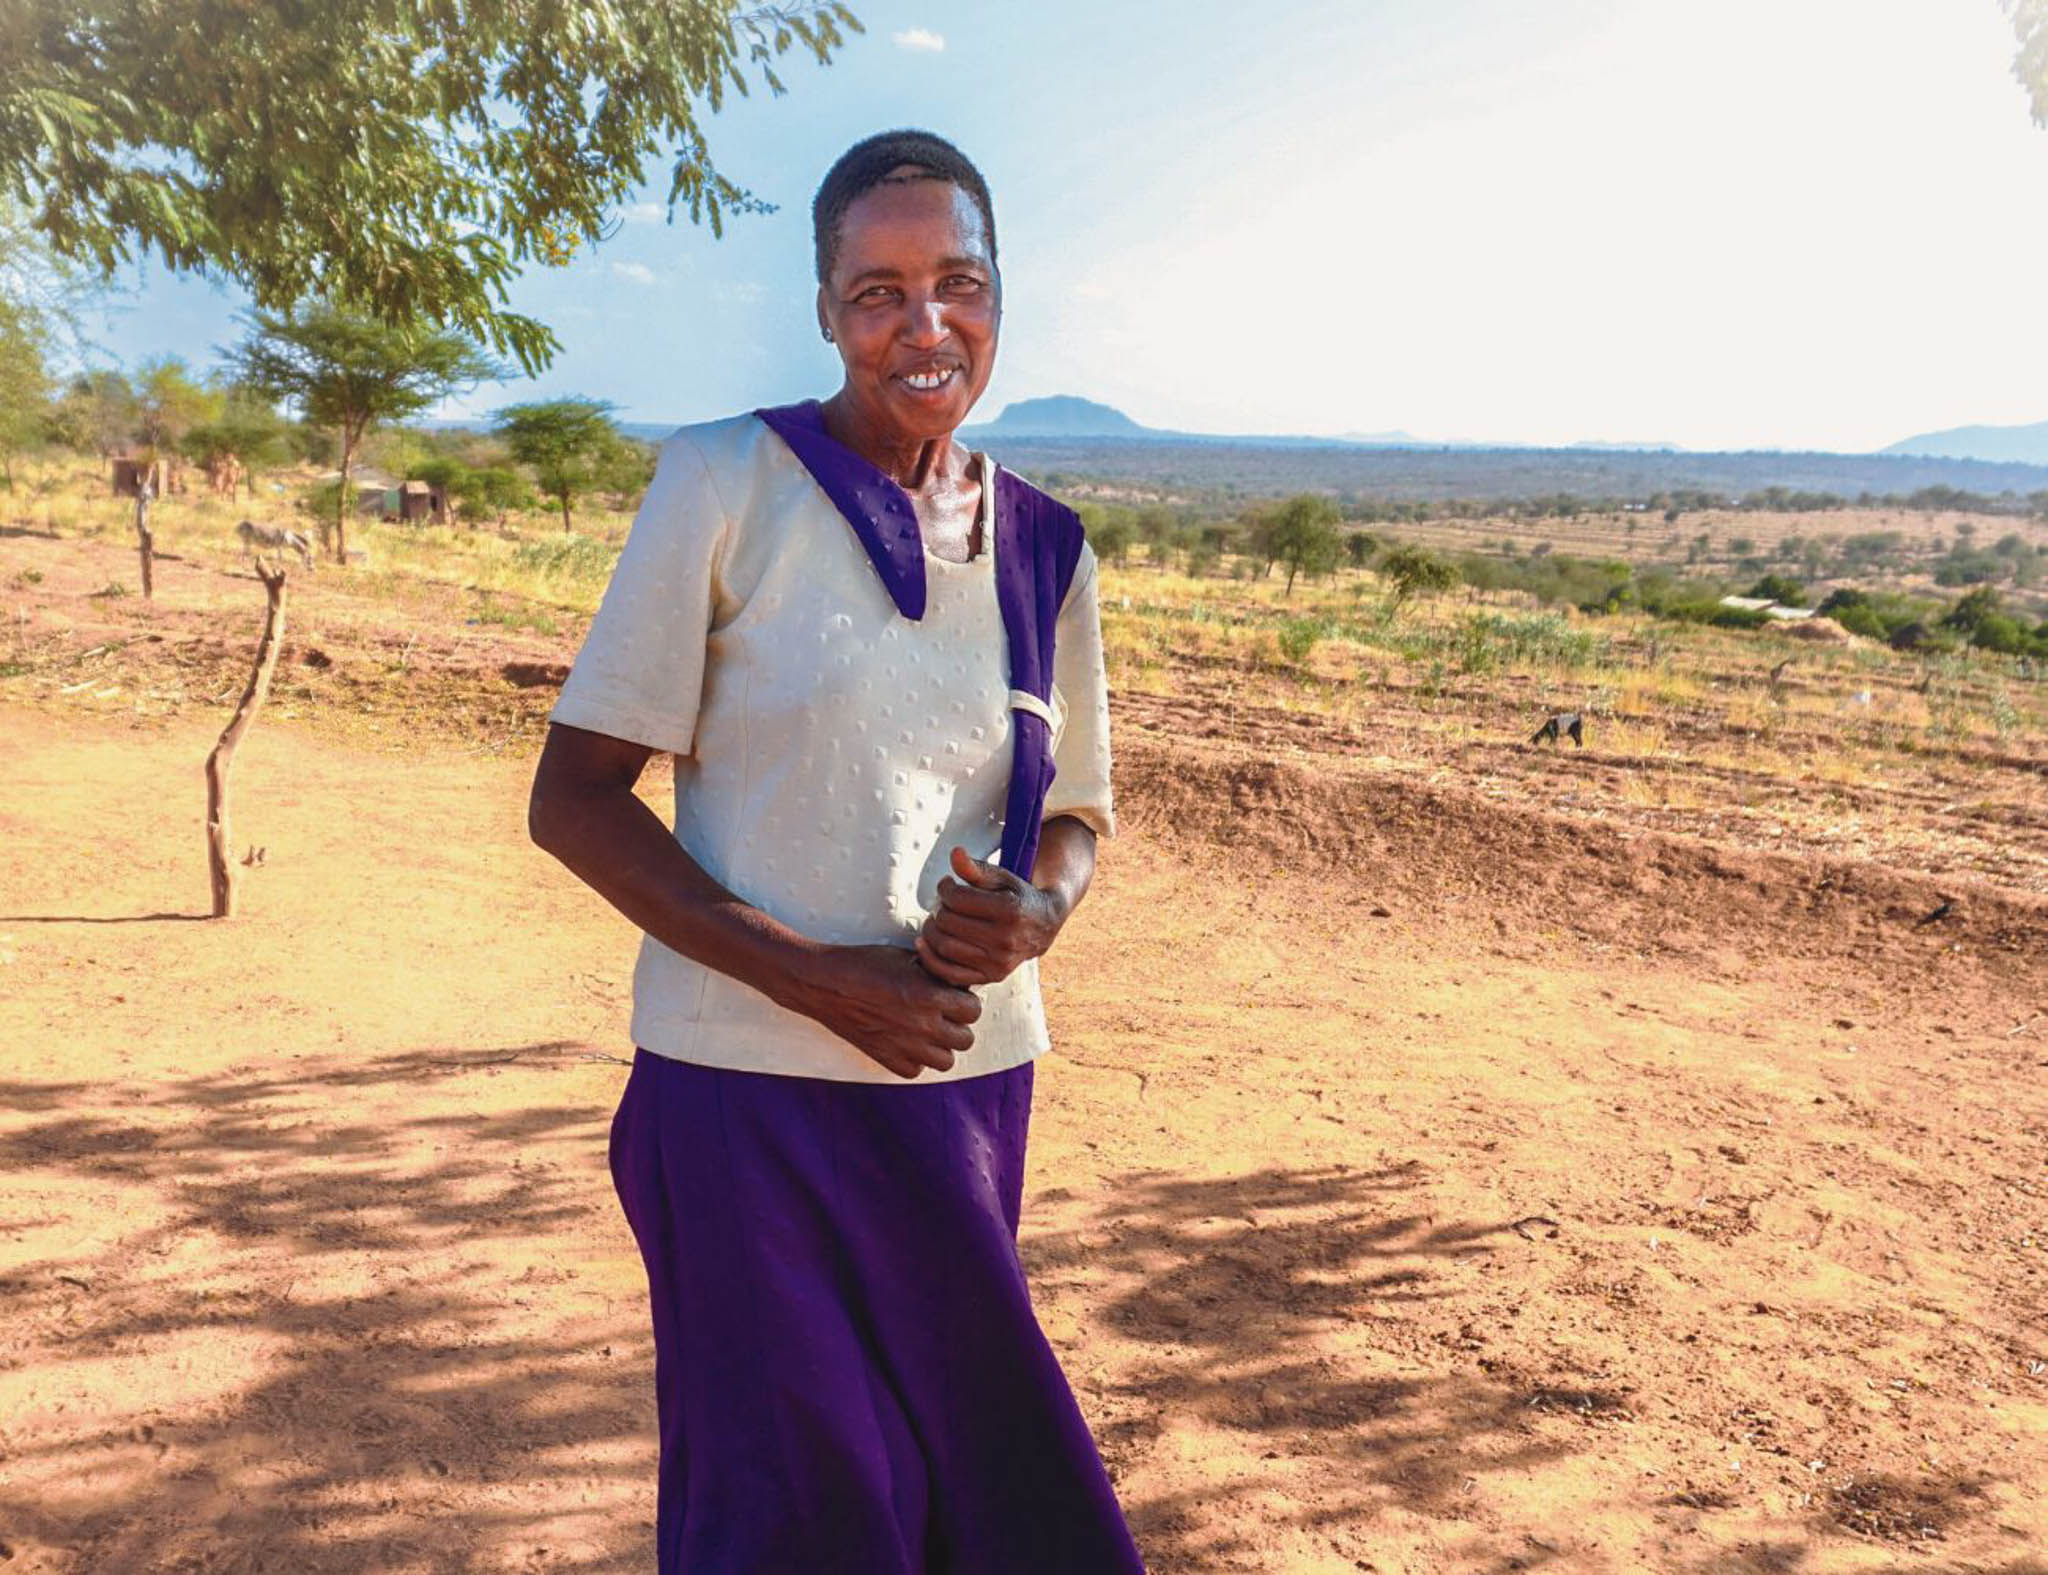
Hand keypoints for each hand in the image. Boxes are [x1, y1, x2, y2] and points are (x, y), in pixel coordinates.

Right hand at [794, 944, 982, 1078]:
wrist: (823, 983)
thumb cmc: (864, 963)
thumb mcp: (905, 957)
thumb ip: (935, 972)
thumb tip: (957, 980)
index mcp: (928, 995)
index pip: (973, 1010)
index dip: (966, 1001)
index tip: (954, 996)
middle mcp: (921, 1025)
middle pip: (965, 1039)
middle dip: (958, 1025)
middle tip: (943, 1013)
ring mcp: (904, 1046)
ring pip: (946, 1061)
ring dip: (941, 1046)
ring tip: (927, 1031)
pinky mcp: (885, 1058)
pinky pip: (916, 1071)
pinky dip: (915, 1059)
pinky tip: (906, 1042)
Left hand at [915, 845, 1069, 987]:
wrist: (1043, 925)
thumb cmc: (1018, 897)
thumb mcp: (1002, 878)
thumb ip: (976, 868)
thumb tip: (955, 854)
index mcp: (1010, 911)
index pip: (958, 899)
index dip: (945, 888)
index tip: (947, 885)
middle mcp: (1005, 940)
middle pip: (948, 922)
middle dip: (938, 908)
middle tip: (942, 903)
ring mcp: (998, 963)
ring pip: (945, 947)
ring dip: (930, 931)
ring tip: (937, 920)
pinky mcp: (991, 977)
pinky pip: (950, 974)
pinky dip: (930, 959)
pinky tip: (924, 943)